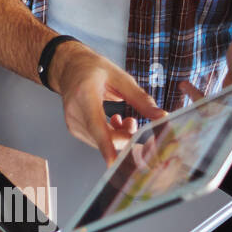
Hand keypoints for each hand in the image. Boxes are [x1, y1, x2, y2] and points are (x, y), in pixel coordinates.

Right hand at [51, 40, 163, 164]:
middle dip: (127, 136)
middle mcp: (75, 112)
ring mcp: (73, 123)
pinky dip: (110, 136)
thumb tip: (162, 117)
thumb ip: (141, 99)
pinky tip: (113, 122)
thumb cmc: (93, 69)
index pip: (96, 125)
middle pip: (105, 138)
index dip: (106, 145)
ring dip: (120, 136)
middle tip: (133, 121)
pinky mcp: (75, 130)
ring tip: (124, 119)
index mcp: (85, 94)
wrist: (69, 68)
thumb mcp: (120, 78)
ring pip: (103, 143)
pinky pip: (98, 141)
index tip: (114, 162)